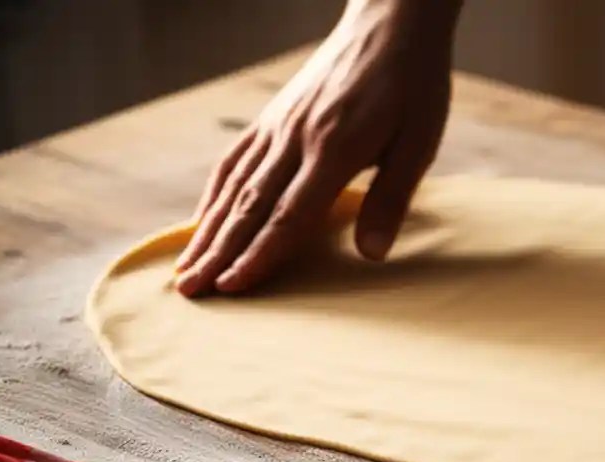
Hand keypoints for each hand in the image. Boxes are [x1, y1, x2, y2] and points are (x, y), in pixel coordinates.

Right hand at [175, 0, 458, 296]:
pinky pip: (234, 160)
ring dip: (207, 230)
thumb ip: (391, 199)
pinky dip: (212, 194)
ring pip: (232, 185)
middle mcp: (294, 138)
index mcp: (333, 149)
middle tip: (189, 292)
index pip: (288, 215)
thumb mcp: (419, 143)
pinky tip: (202, 220)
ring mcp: (277, 126)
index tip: (232, 289)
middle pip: (248, 206)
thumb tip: (372, 255)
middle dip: (217, 253)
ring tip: (185, 268)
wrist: (390, 24)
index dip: (259, 255)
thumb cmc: (413, 85)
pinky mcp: (272, 117)